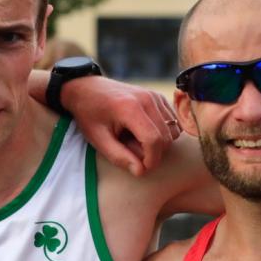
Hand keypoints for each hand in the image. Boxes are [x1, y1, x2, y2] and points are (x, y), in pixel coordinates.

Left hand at [62, 75, 178, 175]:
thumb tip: (141, 171)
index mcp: (129, 108)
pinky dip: (162, 132)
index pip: (153, 140)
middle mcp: (147, 99)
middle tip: (132, 152)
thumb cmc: (89, 114)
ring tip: (135, 140)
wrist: (87, 89)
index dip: (151, 159)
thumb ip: (118, 156)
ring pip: (173, 131)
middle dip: (154, 153)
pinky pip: (172, 122)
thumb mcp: (98, 139)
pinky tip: (142, 131)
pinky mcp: (158, 97)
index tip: (142, 168)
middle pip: (166, 137)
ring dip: (159, 143)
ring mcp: (154, 96)